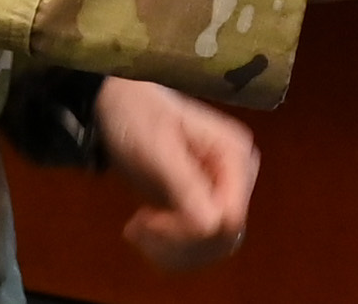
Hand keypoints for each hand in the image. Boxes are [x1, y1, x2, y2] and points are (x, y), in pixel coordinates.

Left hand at [96, 77, 258, 272]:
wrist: (120, 108)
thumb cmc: (138, 118)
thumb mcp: (157, 149)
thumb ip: (184, 183)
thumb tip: (212, 226)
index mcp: (234, 155)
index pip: (229, 218)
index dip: (189, 230)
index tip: (148, 217)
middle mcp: (237, 177)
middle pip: (222, 238)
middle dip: (176, 241)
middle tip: (137, 225)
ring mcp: (223, 193)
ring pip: (210, 249)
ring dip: (168, 249)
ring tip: (136, 227)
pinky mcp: (206, 208)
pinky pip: (198, 248)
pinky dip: (167, 249)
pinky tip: (143, 231)